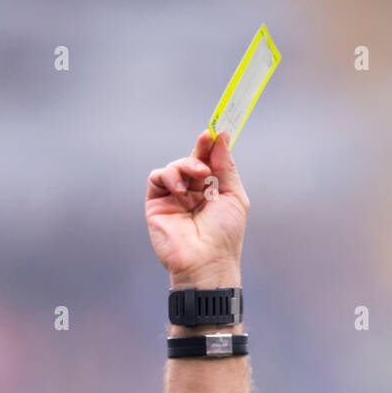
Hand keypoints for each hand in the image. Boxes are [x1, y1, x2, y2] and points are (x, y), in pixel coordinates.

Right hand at [146, 130, 249, 286]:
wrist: (207, 261)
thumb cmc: (225, 235)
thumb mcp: (234, 196)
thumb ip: (226, 166)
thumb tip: (221, 137)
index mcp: (213, 192)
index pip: (209, 162)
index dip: (211, 146)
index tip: (215, 131)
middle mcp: (193, 193)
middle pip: (192, 160)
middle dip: (199, 151)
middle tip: (206, 144)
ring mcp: (174, 198)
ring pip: (175, 166)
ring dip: (186, 165)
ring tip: (198, 177)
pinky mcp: (157, 203)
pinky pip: (158, 177)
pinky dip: (169, 175)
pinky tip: (181, 189)